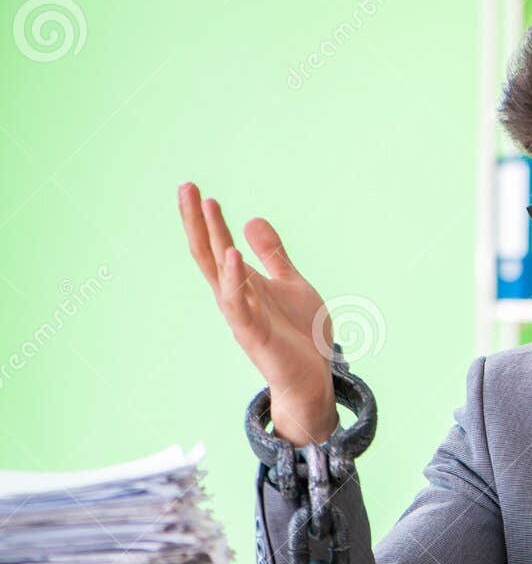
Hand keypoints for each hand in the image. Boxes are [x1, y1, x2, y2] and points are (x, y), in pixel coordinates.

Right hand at [178, 182, 337, 443]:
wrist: (314, 377)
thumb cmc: (301, 335)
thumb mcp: (292, 284)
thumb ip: (273, 255)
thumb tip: (252, 219)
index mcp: (244, 284)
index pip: (218, 246)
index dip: (209, 219)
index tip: (199, 189)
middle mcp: (235, 296)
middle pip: (208, 252)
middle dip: (197, 220)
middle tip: (186, 186)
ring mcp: (242, 314)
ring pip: (218, 271)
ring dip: (211, 237)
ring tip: (206, 204)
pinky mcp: (253, 332)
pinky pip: (237, 302)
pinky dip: (233, 278)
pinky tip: (233, 253)